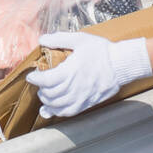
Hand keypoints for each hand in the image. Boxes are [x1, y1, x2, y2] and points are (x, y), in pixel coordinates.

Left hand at [25, 32, 152, 119]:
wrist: (121, 64)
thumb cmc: (101, 51)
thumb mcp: (80, 39)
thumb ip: (59, 39)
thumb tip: (42, 39)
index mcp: (69, 71)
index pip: (45, 80)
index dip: (35, 79)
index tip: (31, 76)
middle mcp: (73, 87)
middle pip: (49, 94)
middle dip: (41, 89)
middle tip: (40, 83)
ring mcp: (80, 98)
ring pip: (57, 106)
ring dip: (47, 102)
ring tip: (45, 95)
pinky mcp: (87, 103)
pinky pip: (69, 112)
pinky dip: (58, 112)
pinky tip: (53, 110)